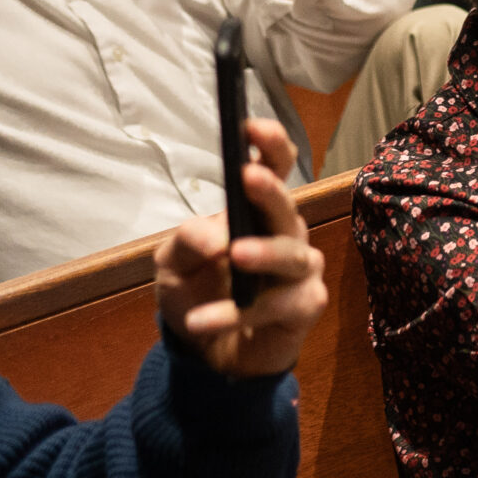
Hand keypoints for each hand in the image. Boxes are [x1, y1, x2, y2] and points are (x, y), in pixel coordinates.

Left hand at [154, 119, 326, 377]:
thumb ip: (189, 241)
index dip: (271, 146)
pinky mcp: (304, 306)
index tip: (252, 127)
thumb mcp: (174, 263)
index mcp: (257, 212)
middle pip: (287, 207)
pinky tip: (203, 320)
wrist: (210, 351)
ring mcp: (301, 270)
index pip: (275, 169)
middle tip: (249, 177)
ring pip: (293, 255)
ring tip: (234, 255)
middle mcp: (287, 233)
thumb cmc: (199, 291)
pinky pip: (277, 306)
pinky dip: (238, 313)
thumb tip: (217, 239)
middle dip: (271, 191)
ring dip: (265, 252)